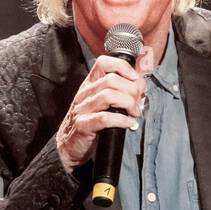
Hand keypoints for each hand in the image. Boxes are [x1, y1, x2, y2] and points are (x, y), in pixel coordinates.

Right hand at [56, 46, 154, 172]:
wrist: (70, 146)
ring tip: (134, 113)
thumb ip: (119, 92)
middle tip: (138, 103)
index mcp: (90, 85)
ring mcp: (82, 109)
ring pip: (109, 95)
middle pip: (112, 80)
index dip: (123, 66)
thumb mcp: (103, 104)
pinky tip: (129, 123)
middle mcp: (84, 93)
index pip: (104, 63)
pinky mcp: (83, 125)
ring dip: (128, 104)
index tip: (135, 79)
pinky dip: (122, 120)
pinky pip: (105, 118)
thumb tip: (140, 84)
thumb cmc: (91, 124)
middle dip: (131, 90)